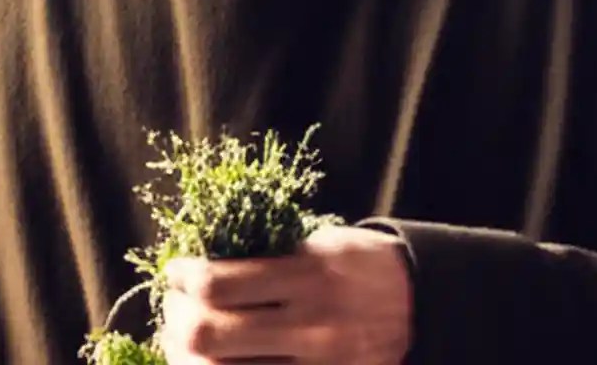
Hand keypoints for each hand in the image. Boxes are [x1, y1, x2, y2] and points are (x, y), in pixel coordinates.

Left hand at [159, 225, 412, 363]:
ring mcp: (318, 364)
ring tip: (184, 340)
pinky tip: (211, 362)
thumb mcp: (320, 244)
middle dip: (177, 320)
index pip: (219, 284)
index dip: (183, 278)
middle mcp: (310, 325)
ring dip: (189, 356)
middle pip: (211, 334)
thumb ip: (266, 258)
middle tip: (173, 307)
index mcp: (308, 275)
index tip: (175, 271)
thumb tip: (198, 271)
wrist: (422, 302)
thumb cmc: (360, 265)